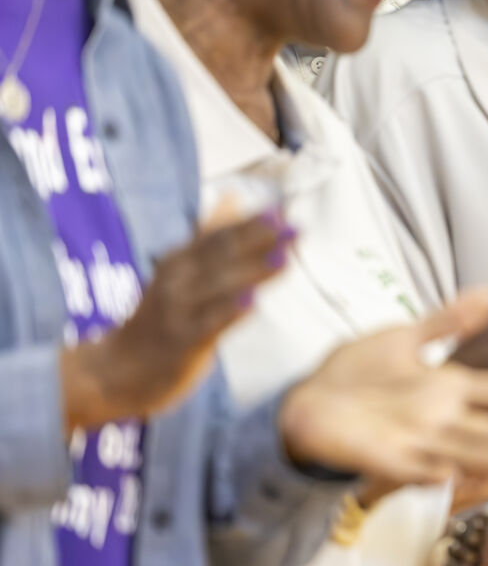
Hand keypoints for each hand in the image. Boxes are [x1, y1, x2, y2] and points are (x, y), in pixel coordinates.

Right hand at [62, 212, 292, 432]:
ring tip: (284, 257)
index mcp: (179, 261)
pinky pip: (208, 325)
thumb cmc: (158, 317)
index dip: (251, 223)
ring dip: (253, 271)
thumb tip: (232, 195)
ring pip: (218, 287)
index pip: (218, 235)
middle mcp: (176, 280)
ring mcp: (178, 311)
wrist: (114, 370)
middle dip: (259, 241)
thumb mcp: (179, 270)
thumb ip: (208, 236)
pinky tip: (252, 302)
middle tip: (294, 228)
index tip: (283, 211)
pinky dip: (229, 312)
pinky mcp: (181, 342)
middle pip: (221, 255)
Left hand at [277, 290, 487, 487]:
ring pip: (460, 450)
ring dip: (486, 456)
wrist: (306, 402)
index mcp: (449, 388)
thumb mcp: (405, 337)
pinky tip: (449, 474)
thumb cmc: (359, 372)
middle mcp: (441, 418)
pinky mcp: (383, 459)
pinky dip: (430, 472)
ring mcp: (415, 441)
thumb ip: (447, 321)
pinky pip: (411, 469)